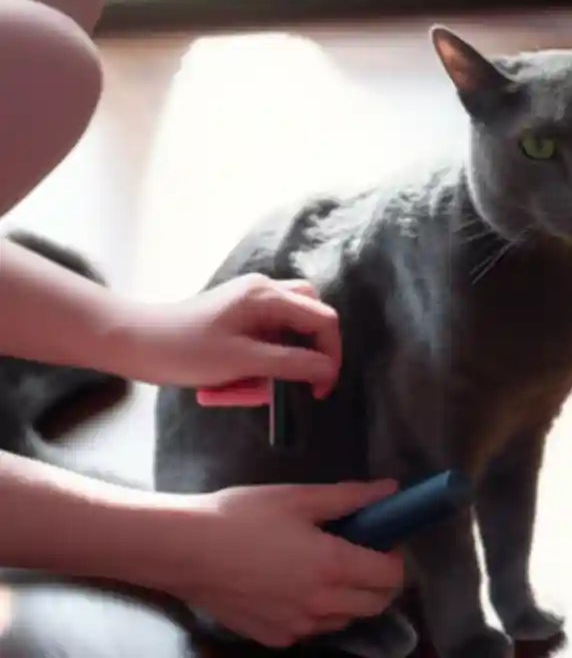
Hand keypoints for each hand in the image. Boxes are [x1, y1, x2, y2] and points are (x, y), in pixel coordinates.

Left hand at [116, 273, 341, 403]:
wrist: (132, 342)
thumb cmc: (185, 350)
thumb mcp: (244, 361)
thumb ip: (291, 364)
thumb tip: (328, 370)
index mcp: (268, 296)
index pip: (323, 320)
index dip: (330, 355)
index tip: (319, 390)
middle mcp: (264, 290)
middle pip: (312, 316)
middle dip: (310, 352)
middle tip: (298, 383)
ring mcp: (250, 301)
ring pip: (291, 328)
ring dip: (284, 360)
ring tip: (256, 386)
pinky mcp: (237, 315)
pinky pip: (268, 335)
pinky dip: (264, 359)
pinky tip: (241, 379)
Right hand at [168, 480, 405, 647]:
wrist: (183, 550)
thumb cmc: (240, 517)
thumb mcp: (298, 498)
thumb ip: (350, 497)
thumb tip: (389, 491)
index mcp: (332, 567)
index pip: (391, 577)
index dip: (395, 557)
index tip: (383, 540)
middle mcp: (319, 604)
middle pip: (377, 604)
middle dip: (380, 580)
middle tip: (363, 553)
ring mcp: (296, 626)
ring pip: (346, 619)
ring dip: (351, 597)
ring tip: (327, 567)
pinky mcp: (274, 637)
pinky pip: (312, 629)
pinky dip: (318, 611)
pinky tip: (296, 585)